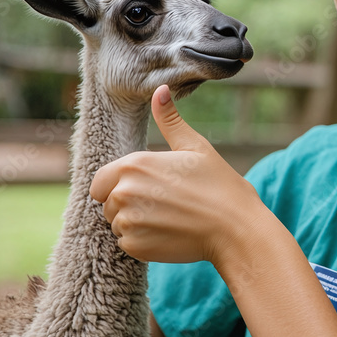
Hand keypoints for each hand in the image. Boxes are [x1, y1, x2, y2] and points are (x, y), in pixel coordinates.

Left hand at [90, 84, 261, 264]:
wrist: (235, 228)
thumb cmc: (218, 184)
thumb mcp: (195, 146)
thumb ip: (170, 120)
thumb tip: (160, 90)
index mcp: (134, 164)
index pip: (101, 181)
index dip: (119, 184)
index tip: (147, 187)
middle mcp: (124, 193)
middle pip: (108, 203)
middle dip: (129, 204)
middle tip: (165, 203)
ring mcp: (128, 222)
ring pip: (117, 224)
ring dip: (136, 223)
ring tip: (169, 218)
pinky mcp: (135, 247)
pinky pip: (127, 243)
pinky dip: (143, 241)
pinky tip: (169, 233)